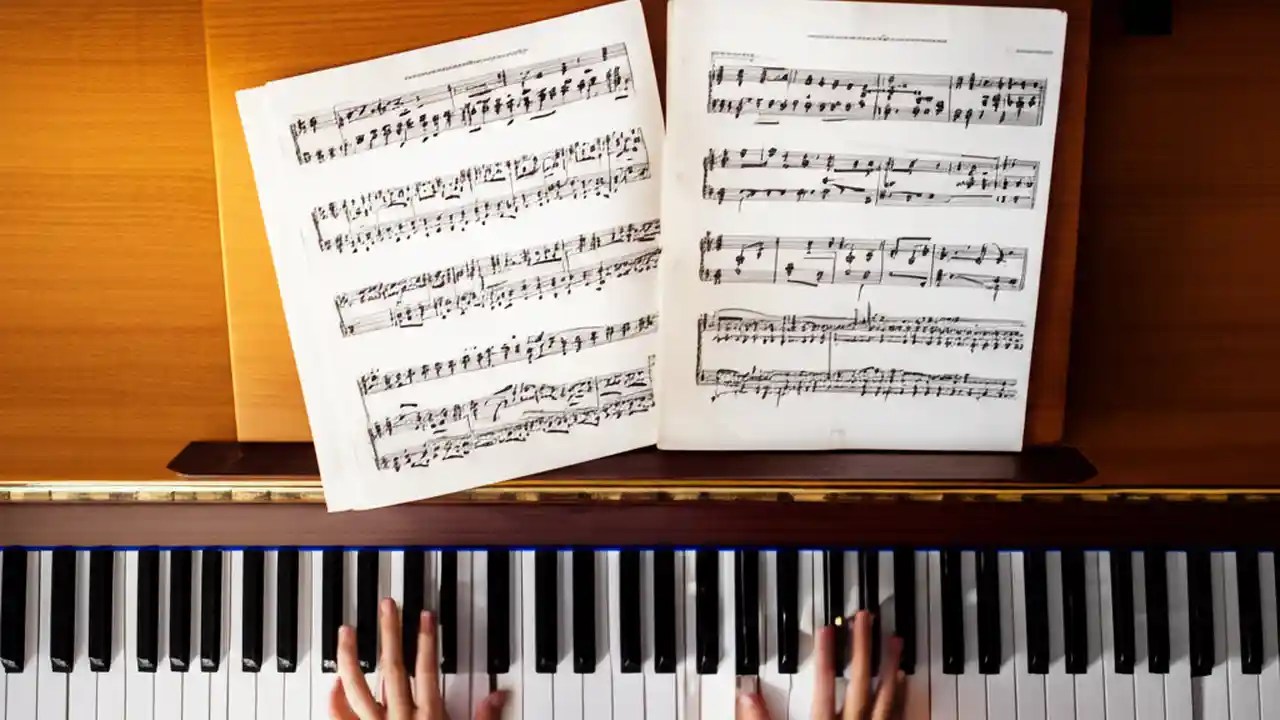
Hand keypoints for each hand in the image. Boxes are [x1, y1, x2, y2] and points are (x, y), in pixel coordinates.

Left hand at [330, 598, 505, 719]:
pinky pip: (340, 719)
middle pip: (392, 670)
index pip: (427, 671)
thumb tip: (499, 694)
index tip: (425, 615)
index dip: (427, 641)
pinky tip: (334, 680)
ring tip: (346, 630)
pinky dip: (334, 698)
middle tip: (385, 605)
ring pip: (357, 689)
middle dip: (389, 634)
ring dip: (350, 657)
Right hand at [737, 610, 903, 719]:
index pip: (824, 685)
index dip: (826, 655)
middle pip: (860, 684)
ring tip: (895, 640)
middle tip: (865, 617)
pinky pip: (898, 718)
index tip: (828, 628)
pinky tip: (905, 680)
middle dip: (862, 647)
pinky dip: (902, 698)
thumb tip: (747, 696)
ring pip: (887, 699)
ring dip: (891, 667)